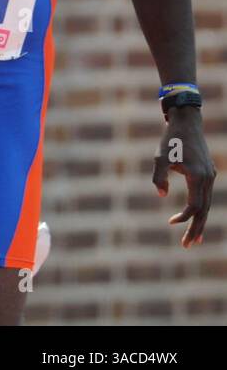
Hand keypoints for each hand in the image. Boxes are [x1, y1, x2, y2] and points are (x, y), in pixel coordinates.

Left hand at [152, 106, 214, 246]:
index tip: (171, 223)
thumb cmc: (171, 140)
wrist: (187, 123)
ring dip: (200, 222)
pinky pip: (206, 196)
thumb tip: (162, 196)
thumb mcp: (160, 157)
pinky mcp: (208, 174)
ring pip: (207, 204)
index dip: (184, 217)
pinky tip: (196, 217)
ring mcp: (210, 176)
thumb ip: (159, 176)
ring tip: (194, 240)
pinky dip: (202, 209)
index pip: (195, 205)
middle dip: (196, 228)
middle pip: (204, 210)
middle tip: (187, 246)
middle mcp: (208, 178)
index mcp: (197, 176)